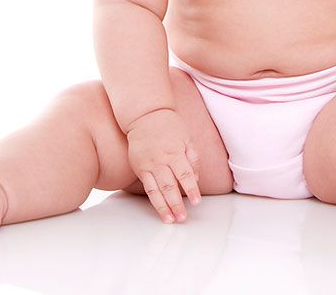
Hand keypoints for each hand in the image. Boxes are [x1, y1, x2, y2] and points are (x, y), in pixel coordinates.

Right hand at [125, 107, 201, 222]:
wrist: (144, 116)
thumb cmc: (169, 125)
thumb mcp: (186, 137)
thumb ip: (192, 158)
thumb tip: (196, 179)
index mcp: (175, 152)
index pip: (185, 174)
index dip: (191, 189)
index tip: (196, 201)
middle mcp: (161, 160)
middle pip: (170, 186)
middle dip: (177, 203)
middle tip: (183, 218)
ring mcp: (148, 165)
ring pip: (156, 190)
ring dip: (164, 207)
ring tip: (170, 220)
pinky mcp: (139, 168)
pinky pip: (148, 187)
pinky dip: (154, 199)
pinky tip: (159, 209)